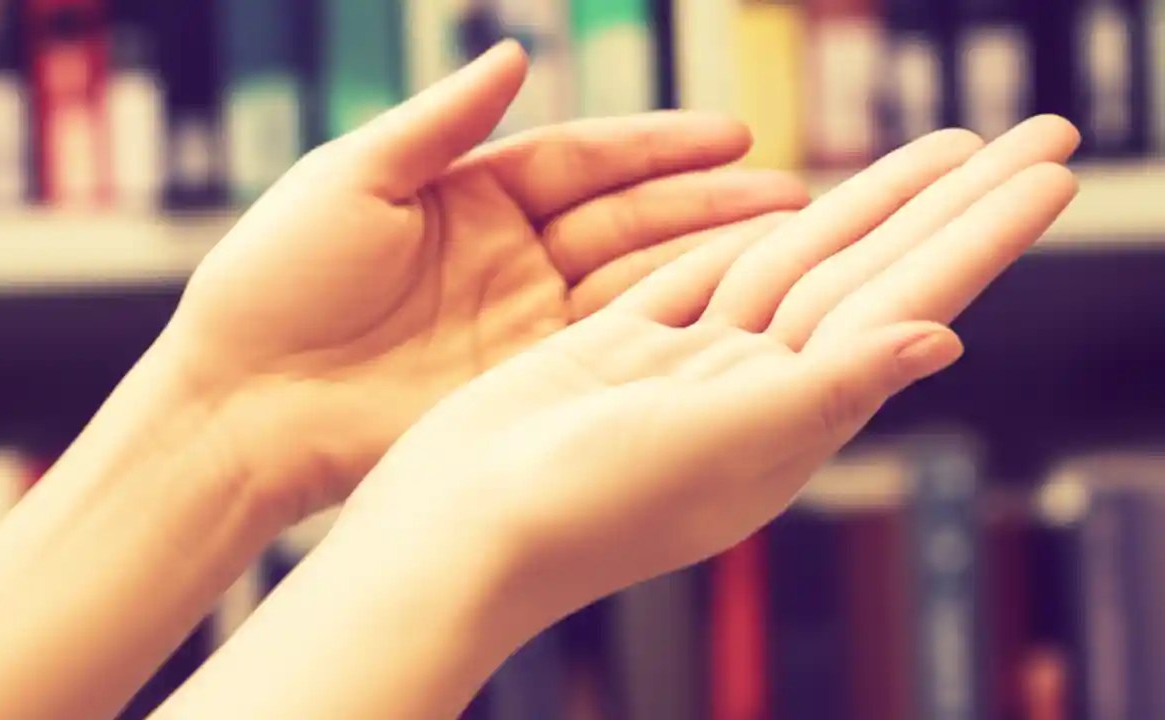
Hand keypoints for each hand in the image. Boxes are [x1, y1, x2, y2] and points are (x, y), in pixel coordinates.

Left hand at [164, 42, 807, 516]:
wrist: (240, 404)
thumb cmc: (274, 279)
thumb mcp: (351, 180)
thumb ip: (440, 124)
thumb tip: (516, 51)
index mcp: (470, 194)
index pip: (585, 160)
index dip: (658, 147)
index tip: (733, 136)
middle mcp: (509, 256)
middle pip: (628, 219)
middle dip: (710, 207)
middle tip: (797, 196)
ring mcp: (521, 324)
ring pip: (635, 283)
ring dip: (709, 265)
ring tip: (792, 249)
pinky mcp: (521, 386)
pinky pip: (609, 349)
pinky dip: (670, 331)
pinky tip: (732, 315)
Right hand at [339, 115, 1080, 627]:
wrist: (458, 530)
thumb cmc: (581, 508)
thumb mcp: (716, 445)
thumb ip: (828, 387)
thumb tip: (942, 337)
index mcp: (790, 421)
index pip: (905, 302)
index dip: (980, 235)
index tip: (1047, 173)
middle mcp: (753, 395)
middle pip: (870, 272)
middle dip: (950, 201)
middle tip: (1038, 135)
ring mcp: (688, 371)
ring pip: (793, 265)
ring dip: (866, 206)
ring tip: (937, 150)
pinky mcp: (621, 353)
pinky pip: (703, 278)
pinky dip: (748, 240)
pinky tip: (794, 210)